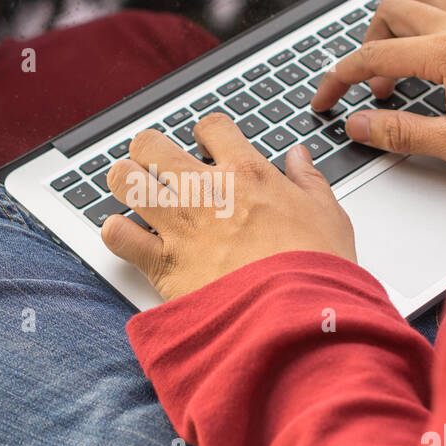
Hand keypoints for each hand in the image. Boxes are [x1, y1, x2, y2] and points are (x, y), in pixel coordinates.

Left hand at [100, 113, 356, 300]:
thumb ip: (310, 180)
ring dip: (125, 183)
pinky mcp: (160, 263)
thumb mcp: (329, 216)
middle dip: (149, 151)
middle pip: (151, 144)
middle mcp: (204, 192)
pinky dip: (117, 234)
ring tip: (135, 194)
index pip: (211, 126)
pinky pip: (116, 234)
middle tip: (157, 166)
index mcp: (246, 174)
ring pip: (123, 179)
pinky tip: (130, 238)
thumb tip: (299, 156)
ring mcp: (178, 225)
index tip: (208, 145)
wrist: (294, 319)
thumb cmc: (316, 271)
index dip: (207, 133)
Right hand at [310, 0, 445, 167]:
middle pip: (389, 13)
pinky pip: (445, 7)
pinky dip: (424, 25)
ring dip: (396, 27)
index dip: (337, 79)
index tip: (324, 102)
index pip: (371, 56)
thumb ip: (399, 133)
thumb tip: (358, 125)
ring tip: (396, 69)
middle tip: (369, 91)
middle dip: (365, 49)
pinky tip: (429, 60)